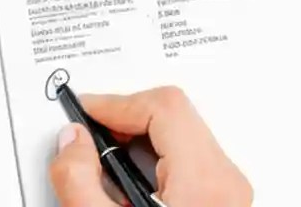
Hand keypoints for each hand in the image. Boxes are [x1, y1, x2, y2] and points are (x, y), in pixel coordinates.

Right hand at [50, 86, 251, 206]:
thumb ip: (79, 181)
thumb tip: (72, 142)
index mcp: (206, 183)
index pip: (162, 106)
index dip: (115, 103)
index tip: (86, 112)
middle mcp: (226, 183)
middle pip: (172, 116)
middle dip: (124, 122)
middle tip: (90, 140)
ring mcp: (228, 193)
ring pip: (179, 138)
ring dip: (138, 144)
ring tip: (107, 171)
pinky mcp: (222, 202)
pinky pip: (188, 161)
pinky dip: (154, 163)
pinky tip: (130, 186)